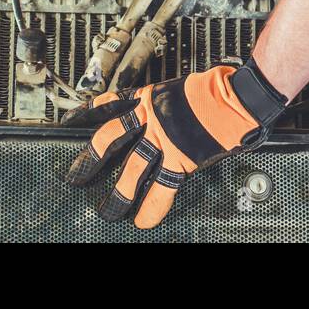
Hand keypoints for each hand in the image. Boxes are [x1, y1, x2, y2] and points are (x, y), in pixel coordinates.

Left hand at [63, 60, 287, 228]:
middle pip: (109, 139)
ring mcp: (164, 139)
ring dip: (119, 193)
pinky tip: (144, 220)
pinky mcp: (182, 157)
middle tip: (76, 175)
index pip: (109, 104)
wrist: (236, 95)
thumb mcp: (180, 87)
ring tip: (107, 211)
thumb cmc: (216, 88)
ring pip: (131, 169)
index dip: (87, 113)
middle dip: (90, 160)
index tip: (71, 120)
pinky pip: (163, 186)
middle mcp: (150, 117)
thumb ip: (166, 102)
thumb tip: (164, 109)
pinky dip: (153, 205)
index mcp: (149, 97)